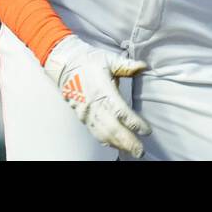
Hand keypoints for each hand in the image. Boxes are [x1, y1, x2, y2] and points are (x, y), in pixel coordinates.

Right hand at [43, 35, 152, 156]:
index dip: (134, 123)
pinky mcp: (82, 116)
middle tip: (140, 151)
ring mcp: (87, 112)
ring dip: (118, 144)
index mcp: (102, 90)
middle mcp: (94, 104)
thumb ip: (127, 66)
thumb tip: (143, 66)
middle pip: (112, 128)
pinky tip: (115, 145)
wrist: (65, 64)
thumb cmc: (87, 61)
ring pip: (103, 133)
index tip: (146, 131)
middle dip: (127, 141)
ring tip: (131, 151)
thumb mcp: (109, 59)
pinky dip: (106, 140)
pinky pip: (95, 131)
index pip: (121, 111)